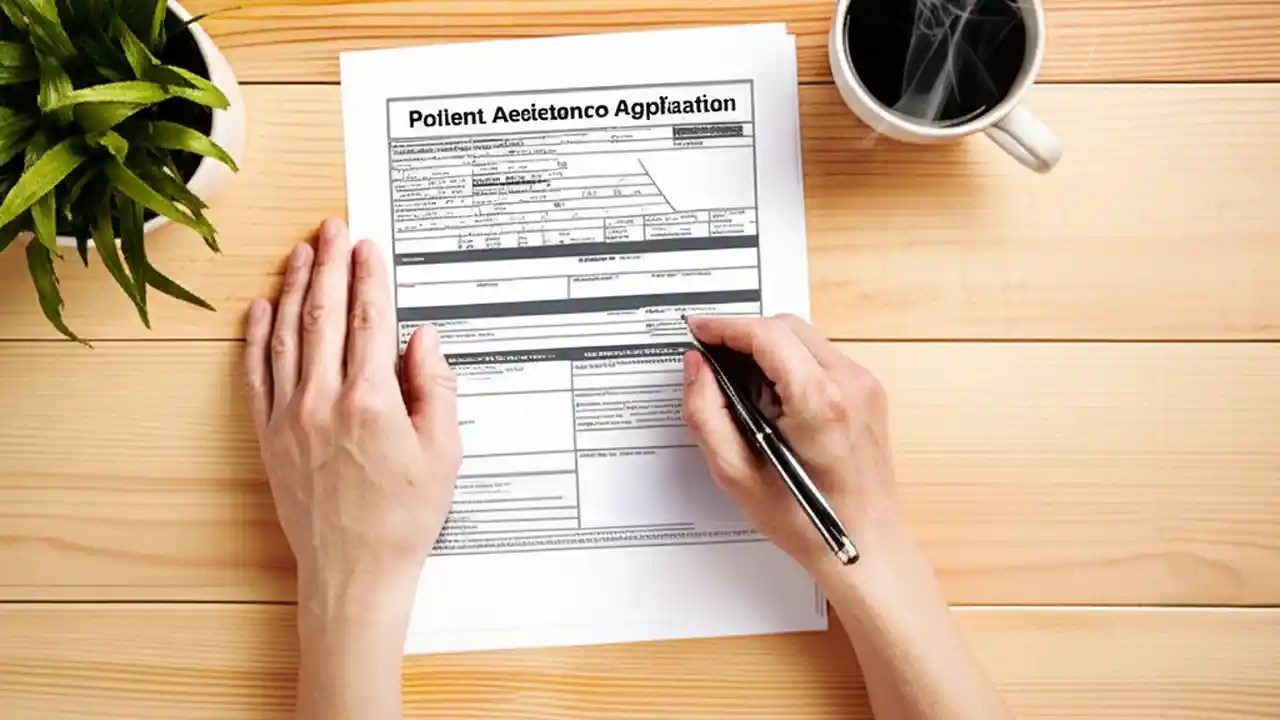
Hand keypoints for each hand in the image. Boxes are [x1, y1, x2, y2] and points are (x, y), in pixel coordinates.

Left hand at [242, 218, 460, 619]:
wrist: (354, 572)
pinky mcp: (269, 437)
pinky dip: (255, 338)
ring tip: (299, 254)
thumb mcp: (444, 454)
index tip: (369, 248)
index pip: (369, 321)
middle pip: (325, 316)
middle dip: (329, 265)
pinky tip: (259, 309)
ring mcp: (290, 418)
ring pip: (286, 336)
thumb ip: (436, 389)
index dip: (369, 277)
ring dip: (293, 289)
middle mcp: (323, 402)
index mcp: (371, 402)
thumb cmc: (401, 520)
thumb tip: (424, 340)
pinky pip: (256, 375)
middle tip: (332, 230)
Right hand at [681, 314, 903, 578]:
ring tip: (742, 385)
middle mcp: (849, 384)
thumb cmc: (809, 520)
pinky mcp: (869, 391)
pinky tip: (772, 396)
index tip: (700, 331)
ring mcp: (865, 385)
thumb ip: (706, 413)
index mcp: (820, 403)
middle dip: (744, 335)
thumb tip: (697, 368)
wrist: (864, 543)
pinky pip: (821, 357)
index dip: (726, 327)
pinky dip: (790, 363)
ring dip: (768, 349)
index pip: (766, 335)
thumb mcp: (736, 473)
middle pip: (786, 327)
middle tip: (713, 359)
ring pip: (804, 337)